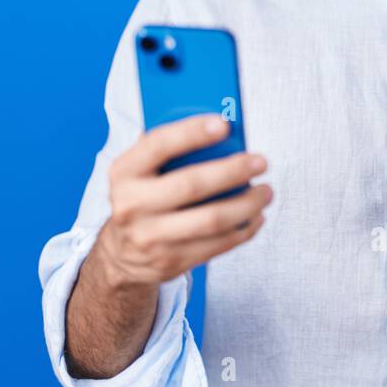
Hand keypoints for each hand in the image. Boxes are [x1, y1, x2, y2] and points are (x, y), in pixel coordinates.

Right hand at [97, 113, 272, 287]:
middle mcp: (132, 205)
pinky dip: (244, 230)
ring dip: (247, 204)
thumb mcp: (139, 171)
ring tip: (265, 191)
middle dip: (233, 171)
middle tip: (260, 162)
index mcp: (125, 172)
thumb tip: (216, 127)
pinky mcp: (172, 261)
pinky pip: (218, 244)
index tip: (223, 125)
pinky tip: (255, 216)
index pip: (158, 145)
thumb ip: (167, 149)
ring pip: (211, 220)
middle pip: (192, 185)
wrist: (120, 255)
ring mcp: (151, 237)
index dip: (192, 133)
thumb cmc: (142, 197)